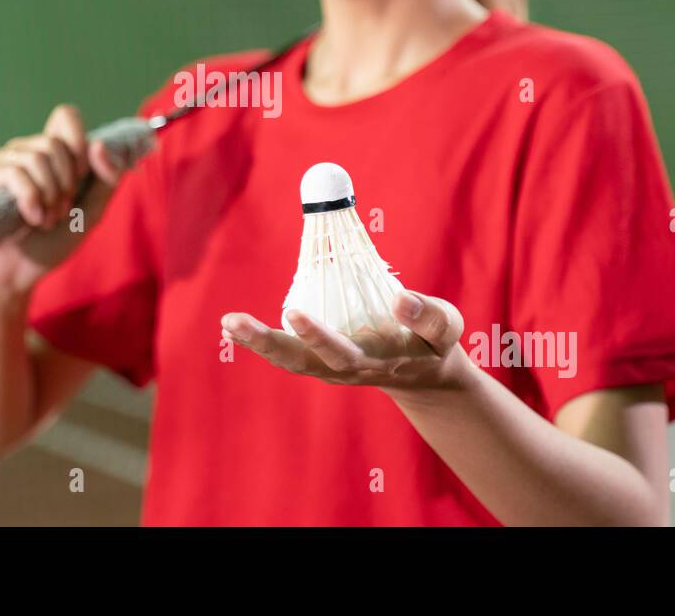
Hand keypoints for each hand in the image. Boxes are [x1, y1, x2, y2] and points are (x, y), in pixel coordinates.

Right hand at [0, 104, 131, 298]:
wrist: (19, 273)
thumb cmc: (52, 242)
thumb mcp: (91, 212)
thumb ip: (106, 179)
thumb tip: (98, 144)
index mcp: (53, 154)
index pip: (65, 116)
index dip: (79, 140)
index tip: (84, 175)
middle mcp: (27, 150)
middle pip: (56, 143)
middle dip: (67, 183)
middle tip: (62, 211)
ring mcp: (5, 160)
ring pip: (37, 157)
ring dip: (50, 195)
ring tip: (46, 220)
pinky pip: (15, 173)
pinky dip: (32, 199)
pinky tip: (32, 219)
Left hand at [221, 290, 469, 392]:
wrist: (424, 374)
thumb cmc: (434, 344)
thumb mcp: (446, 329)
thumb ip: (429, 316)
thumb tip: (401, 298)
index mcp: (376, 361)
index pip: (342, 352)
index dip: (318, 335)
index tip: (295, 312)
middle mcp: (345, 369)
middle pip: (300, 360)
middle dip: (265, 342)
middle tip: (232, 322)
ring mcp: (329, 369)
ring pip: (287, 359)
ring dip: (255, 342)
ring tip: (228, 323)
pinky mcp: (320, 362)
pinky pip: (285, 355)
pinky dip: (259, 343)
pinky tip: (232, 330)